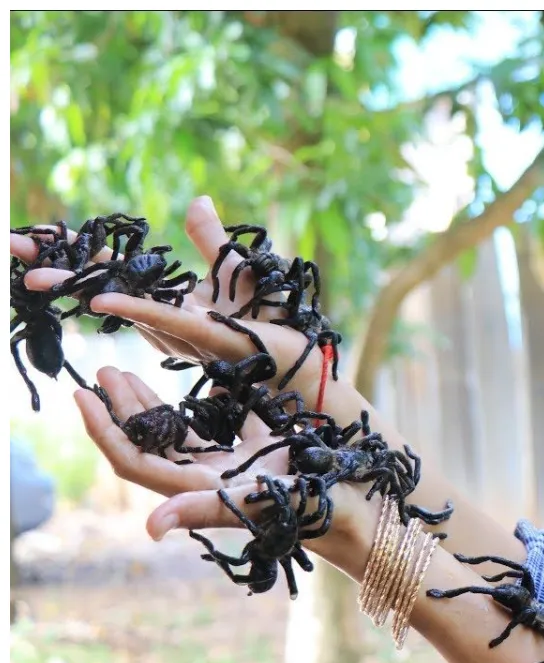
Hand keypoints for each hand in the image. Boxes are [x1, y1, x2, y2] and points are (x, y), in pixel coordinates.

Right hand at [11, 197, 331, 404]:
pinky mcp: (198, 337)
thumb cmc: (269, 320)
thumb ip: (209, 240)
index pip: (107, 268)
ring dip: (75, 283)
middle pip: (98, 282)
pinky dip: (129, 307)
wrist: (295, 360)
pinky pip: (159, 319)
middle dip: (54, 265)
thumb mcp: (236, 270)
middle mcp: (160, 314)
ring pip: (117, 301)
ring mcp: (174, 327)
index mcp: (164, 296)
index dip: (70, 250)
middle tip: (9, 245)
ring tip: (32, 271)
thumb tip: (197, 200)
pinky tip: (97, 299)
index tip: (26, 236)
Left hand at [76, 366, 378, 580]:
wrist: (367, 515)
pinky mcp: (260, 456)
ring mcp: (233, 468)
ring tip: (129, 368)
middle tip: (101, 369)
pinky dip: (200, 402)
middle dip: (120, 409)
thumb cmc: (321, 508)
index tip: (82, 391)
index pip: (135, 462)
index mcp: (204, 490)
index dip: (105, 430)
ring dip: (151, 403)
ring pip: (178, 434)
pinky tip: (199, 375)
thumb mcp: (267, 501)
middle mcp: (211, 479)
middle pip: (149, 444)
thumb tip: (149, 528)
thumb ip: (207, 509)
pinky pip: (218, 426)